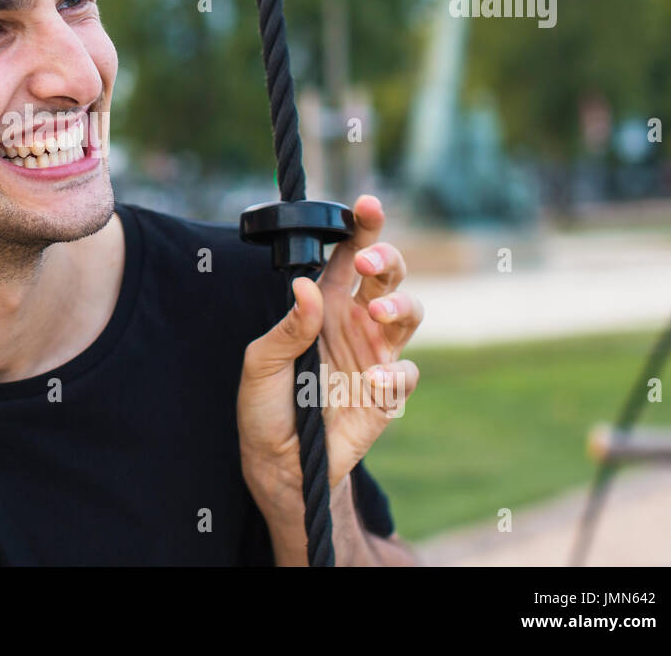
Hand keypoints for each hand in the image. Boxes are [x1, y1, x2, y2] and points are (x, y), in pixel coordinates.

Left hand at [237, 194, 420, 498]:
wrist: (279, 463)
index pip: (348, 257)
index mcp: (324, 306)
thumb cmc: (265, 406)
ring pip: (408, 313)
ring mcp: (375, 356)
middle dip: (386, 260)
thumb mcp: (263, 362)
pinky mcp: (387, 394)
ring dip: (399, 304)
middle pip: (388, 276)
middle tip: (369, 263)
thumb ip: (288, 327)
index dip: (362, 229)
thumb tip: (308, 288)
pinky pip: (405, 373)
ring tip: (377, 311)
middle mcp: (355, 323)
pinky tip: (376, 378)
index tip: (366, 206)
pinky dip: (396, 371)